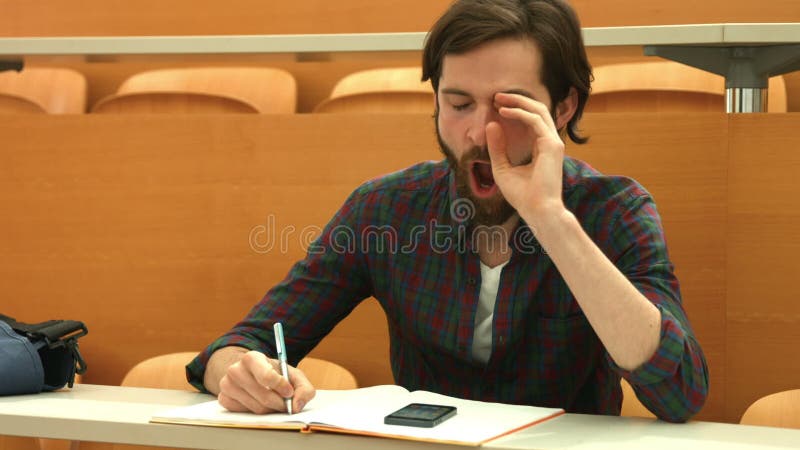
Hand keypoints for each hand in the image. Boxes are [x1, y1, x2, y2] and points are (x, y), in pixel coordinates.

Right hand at [217, 350, 315, 413]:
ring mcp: (226, 385)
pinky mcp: (223, 399)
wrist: (250, 373)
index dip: (281, 387)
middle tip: (287, 405)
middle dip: (280, 404)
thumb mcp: (292, 374)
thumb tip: (297, 405)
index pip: (266, 376)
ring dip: (271, 410)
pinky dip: (257, 413)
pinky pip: (245, 414)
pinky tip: (259, 402)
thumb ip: (303, 388)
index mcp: (252, 358)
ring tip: (275, 402)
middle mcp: (235, 369)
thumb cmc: (274, 374)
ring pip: (256, 408)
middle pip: (264, 396)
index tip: (289, 392)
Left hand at [486, 92, 565, 225]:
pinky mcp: (552, 145)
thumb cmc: (522, 196)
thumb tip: (491, 125)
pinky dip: (519, 113)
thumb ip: (497, 147)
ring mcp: (553, 142)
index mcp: (541, 147)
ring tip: (498, 99)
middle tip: (496, 96)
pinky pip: (535, 121)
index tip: (496, 106)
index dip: (515, 109)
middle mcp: (549, 142)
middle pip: (537, 110)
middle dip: (516, 100)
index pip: (532, 120)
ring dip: (518, 102)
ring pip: (538, 111)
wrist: (537, 211)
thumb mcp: (502, 168)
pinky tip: (503, 112)